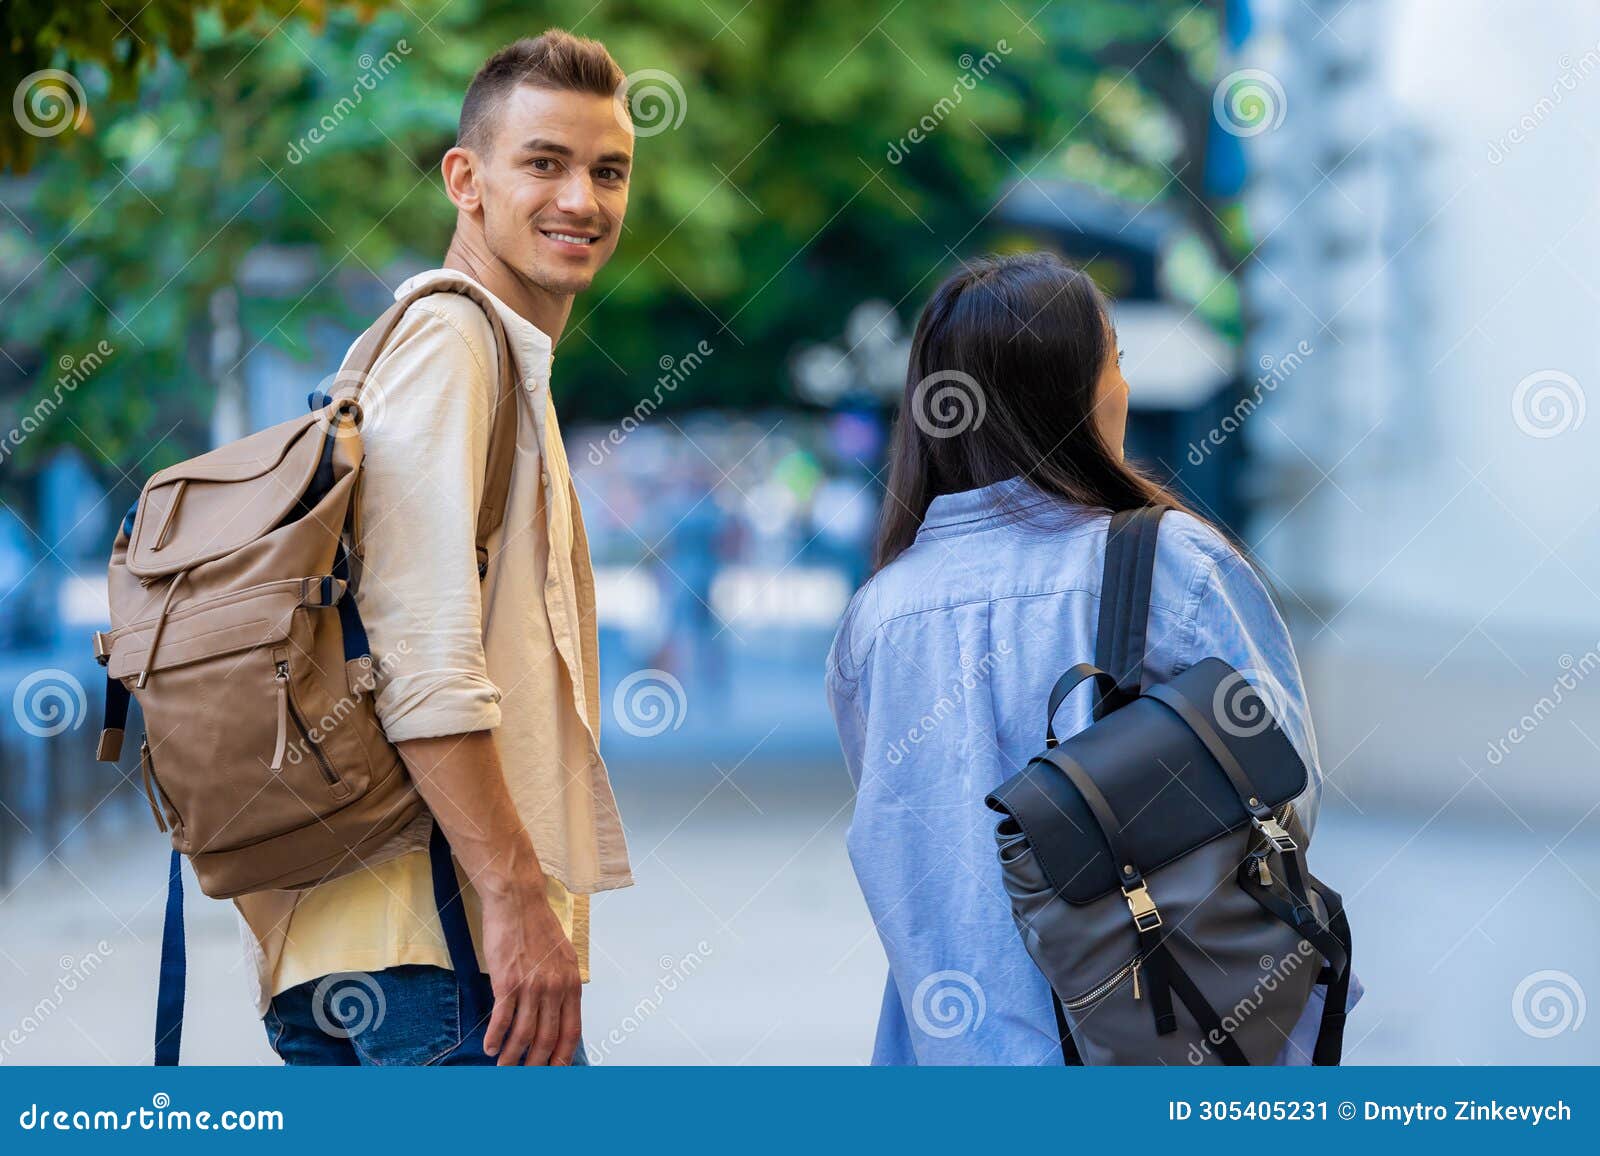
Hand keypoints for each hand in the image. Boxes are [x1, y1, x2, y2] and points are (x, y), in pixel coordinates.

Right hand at [478, 883, 581, 1064]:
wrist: (518, 901)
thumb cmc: (538, 926)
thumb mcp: (563, 956)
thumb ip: (563, 983)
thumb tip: (560, 1009)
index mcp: (571, 984)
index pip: (571, 1031)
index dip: (562, 1057)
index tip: (555, 1072)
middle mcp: (554, 988)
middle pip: (547, 1039)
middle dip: (536, 1065)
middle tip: (526, 1078)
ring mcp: (531, 986)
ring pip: (524, 1034)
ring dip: (512, 1056)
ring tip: (503, 1068)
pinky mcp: (507, 981)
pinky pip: (502, 1018)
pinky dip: (495, 1037)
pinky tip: (489, 1047)